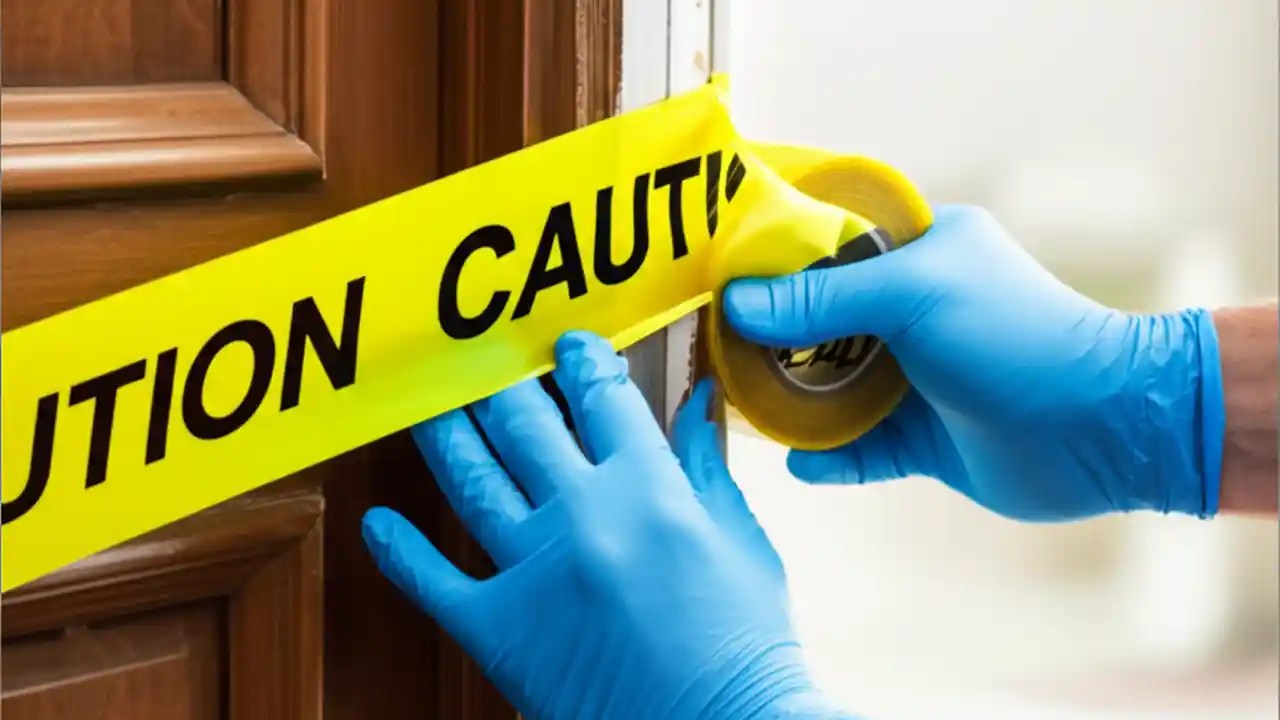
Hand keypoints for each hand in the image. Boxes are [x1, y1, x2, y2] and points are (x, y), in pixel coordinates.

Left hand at [362, 332, 852, 718]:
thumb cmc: (744, 648)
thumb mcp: (741, 545)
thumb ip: (707, 467)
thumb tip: (698, 404)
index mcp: (650, 492)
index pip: (601, 398)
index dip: (579, 359)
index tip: (566, 345)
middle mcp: (584, 519)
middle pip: (523, 423)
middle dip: (500, 381)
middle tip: (481, 357)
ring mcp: (534, 572)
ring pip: (472, 479)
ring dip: (443, 433)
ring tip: (427, 403)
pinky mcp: (499, 630)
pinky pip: (432, 581)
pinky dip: (399, 550)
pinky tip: (378, 523)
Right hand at [724, 204, 1222, 520]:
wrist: (1102, 428)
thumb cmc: (1017, 335)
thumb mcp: (913, 295)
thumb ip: (822, 297)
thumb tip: (737, 303)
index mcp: (915, 252)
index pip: (825, 241)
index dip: (772, 255)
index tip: (717, 273)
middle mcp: (908, 310)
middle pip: (814, 319)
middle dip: (766, 337)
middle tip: (714, 349)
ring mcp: (913, 376)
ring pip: (827, 385)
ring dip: (788, 399)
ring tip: (744, 408)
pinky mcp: (920, 439)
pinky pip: (855, 448)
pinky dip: (825, 456)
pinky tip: (799, 461)